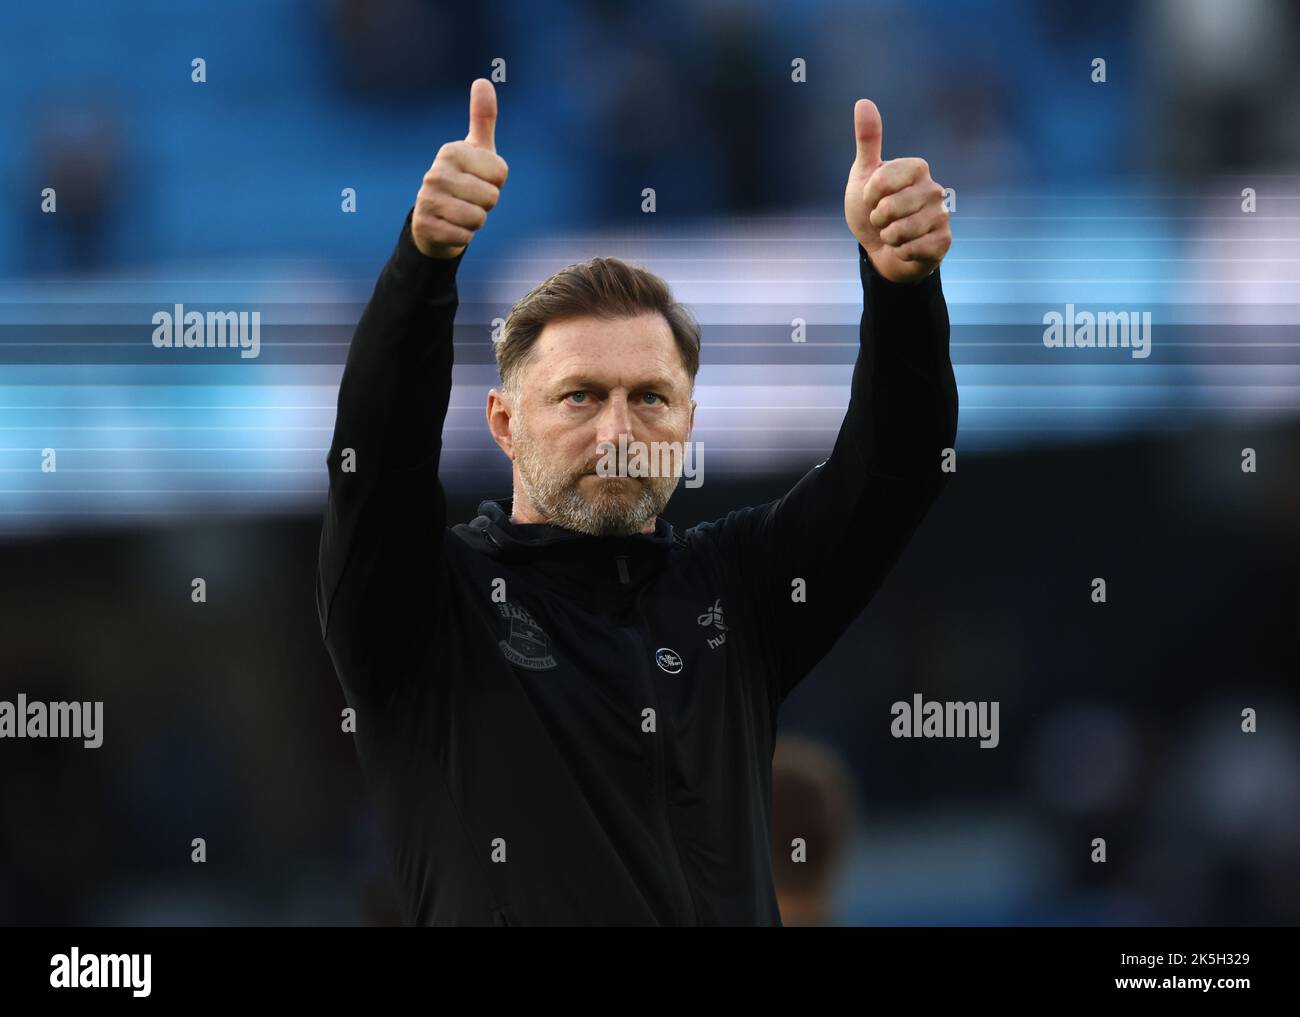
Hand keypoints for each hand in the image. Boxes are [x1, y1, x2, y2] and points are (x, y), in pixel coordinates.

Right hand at [412, 78, 508, 258]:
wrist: (435, 219)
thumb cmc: (464, 180)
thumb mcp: (477, 150)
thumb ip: (483, 118)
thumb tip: (484, 80)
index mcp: (451, 151)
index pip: (500, 174)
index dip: (496, 183)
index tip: (479, 180)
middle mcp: (435, 172)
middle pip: (491, 198)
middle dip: (486, 205)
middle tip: (469, 199)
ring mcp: (427, 199)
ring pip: (478, 219)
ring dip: (475, 222)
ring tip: (461, 213)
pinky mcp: (425, 225)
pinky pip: (463, 237)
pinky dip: (463, 237)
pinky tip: (450, 227)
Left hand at [843, 99, 950, 283]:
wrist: (881, 248)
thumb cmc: (872, 209)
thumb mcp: (863, 175)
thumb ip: (867, 141)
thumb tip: (863, 101)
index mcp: (917, 168)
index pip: (882, 181)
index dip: (869, 195)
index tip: (870, 198)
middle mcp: (934, 188)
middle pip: (890, 208)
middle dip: (877, 219)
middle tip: (881, 219)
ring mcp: (942, 215)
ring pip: (901, 231)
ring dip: (888, 237)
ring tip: (892, 234)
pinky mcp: (944, 241)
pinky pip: (913, 249)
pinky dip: (901, 252)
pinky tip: (905, 248)